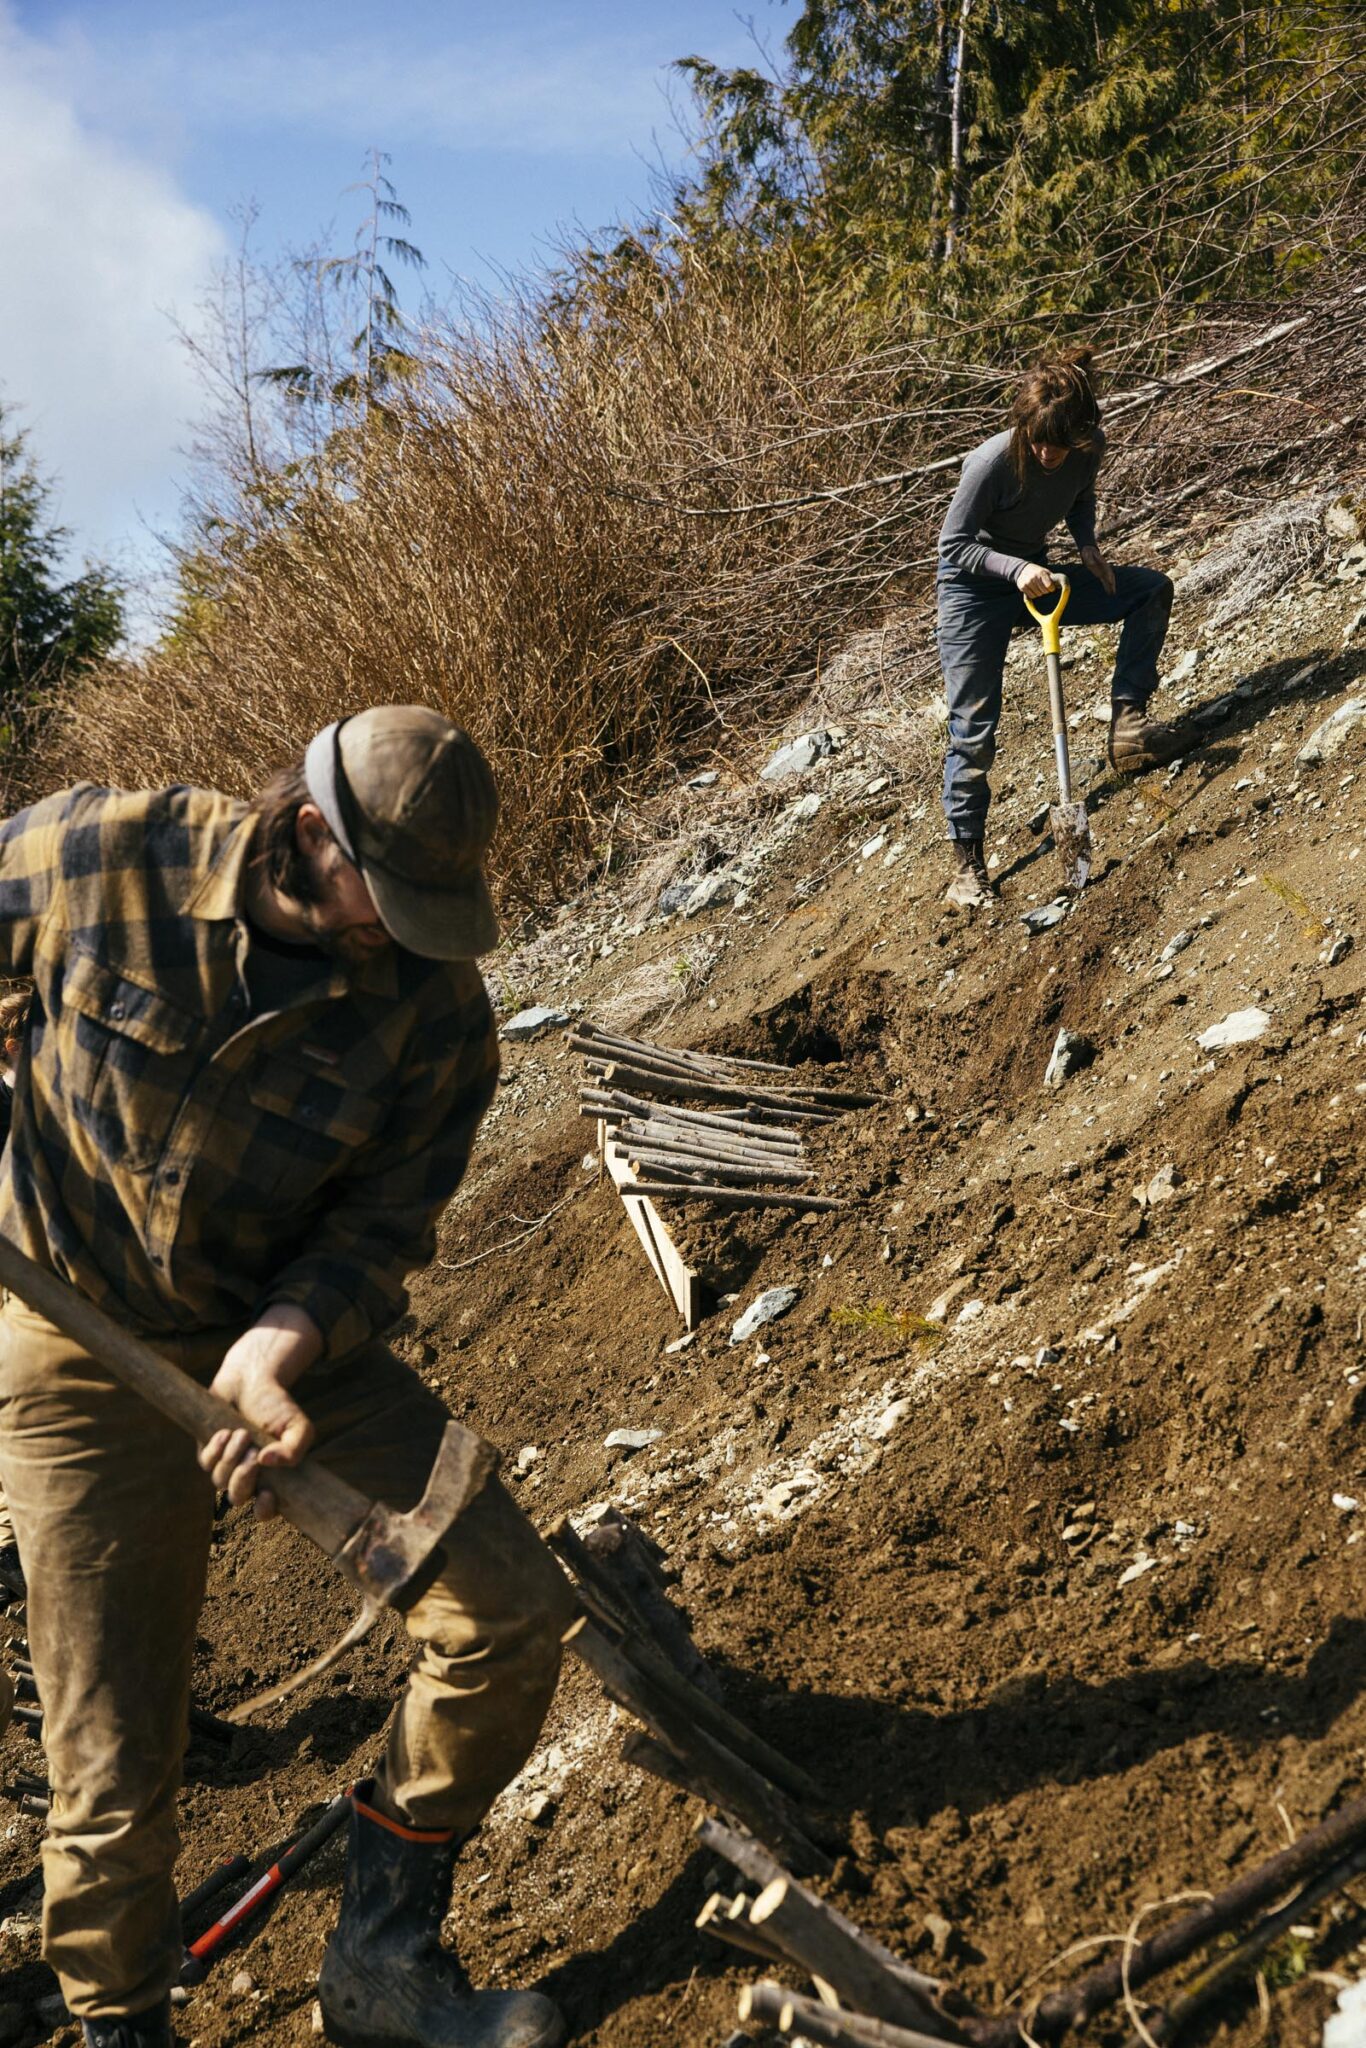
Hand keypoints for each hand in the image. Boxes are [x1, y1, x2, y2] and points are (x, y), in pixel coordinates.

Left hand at [200, 1305, 321, 1517]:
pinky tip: (226, 1432)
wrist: (251, 1380)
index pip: (265, 1510)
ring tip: (243, 1433)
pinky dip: (216, 1448)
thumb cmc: (277, 1406)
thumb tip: (267, 1462)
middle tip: (254, 1455)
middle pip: (238, 1498)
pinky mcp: (207, 1454)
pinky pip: (206, 1463)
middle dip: (244, 1479)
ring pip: (220, 1481)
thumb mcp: (296, 1425)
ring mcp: (226, 1467)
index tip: (267, 1495)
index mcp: (271, 1478)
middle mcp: (247, 1477)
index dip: (265, 1510)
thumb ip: (294, 1449)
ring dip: (232, 1457)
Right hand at [1015, 562, 1055, 598]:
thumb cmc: (1037, 571)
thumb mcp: (1045, 571)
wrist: (1022, 569)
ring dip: (1039, 593)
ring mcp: (1028, 582)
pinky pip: (1032, 596)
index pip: (1049, 586)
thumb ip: (1052, 578)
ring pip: (1038, 595)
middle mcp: (1034, 577)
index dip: (1051, 588)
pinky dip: (1034, 595)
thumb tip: (1061, 585)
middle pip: (1044, 591)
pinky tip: (1033, 589)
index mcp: (1041, 573)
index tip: (1051, 587)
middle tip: (1043, 587)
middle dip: (1045, 591)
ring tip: (1037, 587)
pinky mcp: (1023, 587)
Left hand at [1081, 544, 1115, 595]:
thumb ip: (1089, 559)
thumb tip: (1091, 564)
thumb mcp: (1087, 555)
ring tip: (1112, 593)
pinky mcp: (1100, 573)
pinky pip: (1104, 580)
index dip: (1109, 576)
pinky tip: (1108, 591)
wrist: (1089, 551)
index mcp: (1102, 563)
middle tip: (1113, 591)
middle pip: (1110, 576)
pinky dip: (1107, 585)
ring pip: (1108, 579)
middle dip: (1112, 583)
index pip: (1107, 570)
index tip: (1110, 582)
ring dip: (1111, 586)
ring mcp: (1103, 570)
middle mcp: (1104, 567)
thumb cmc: (1088, 553)